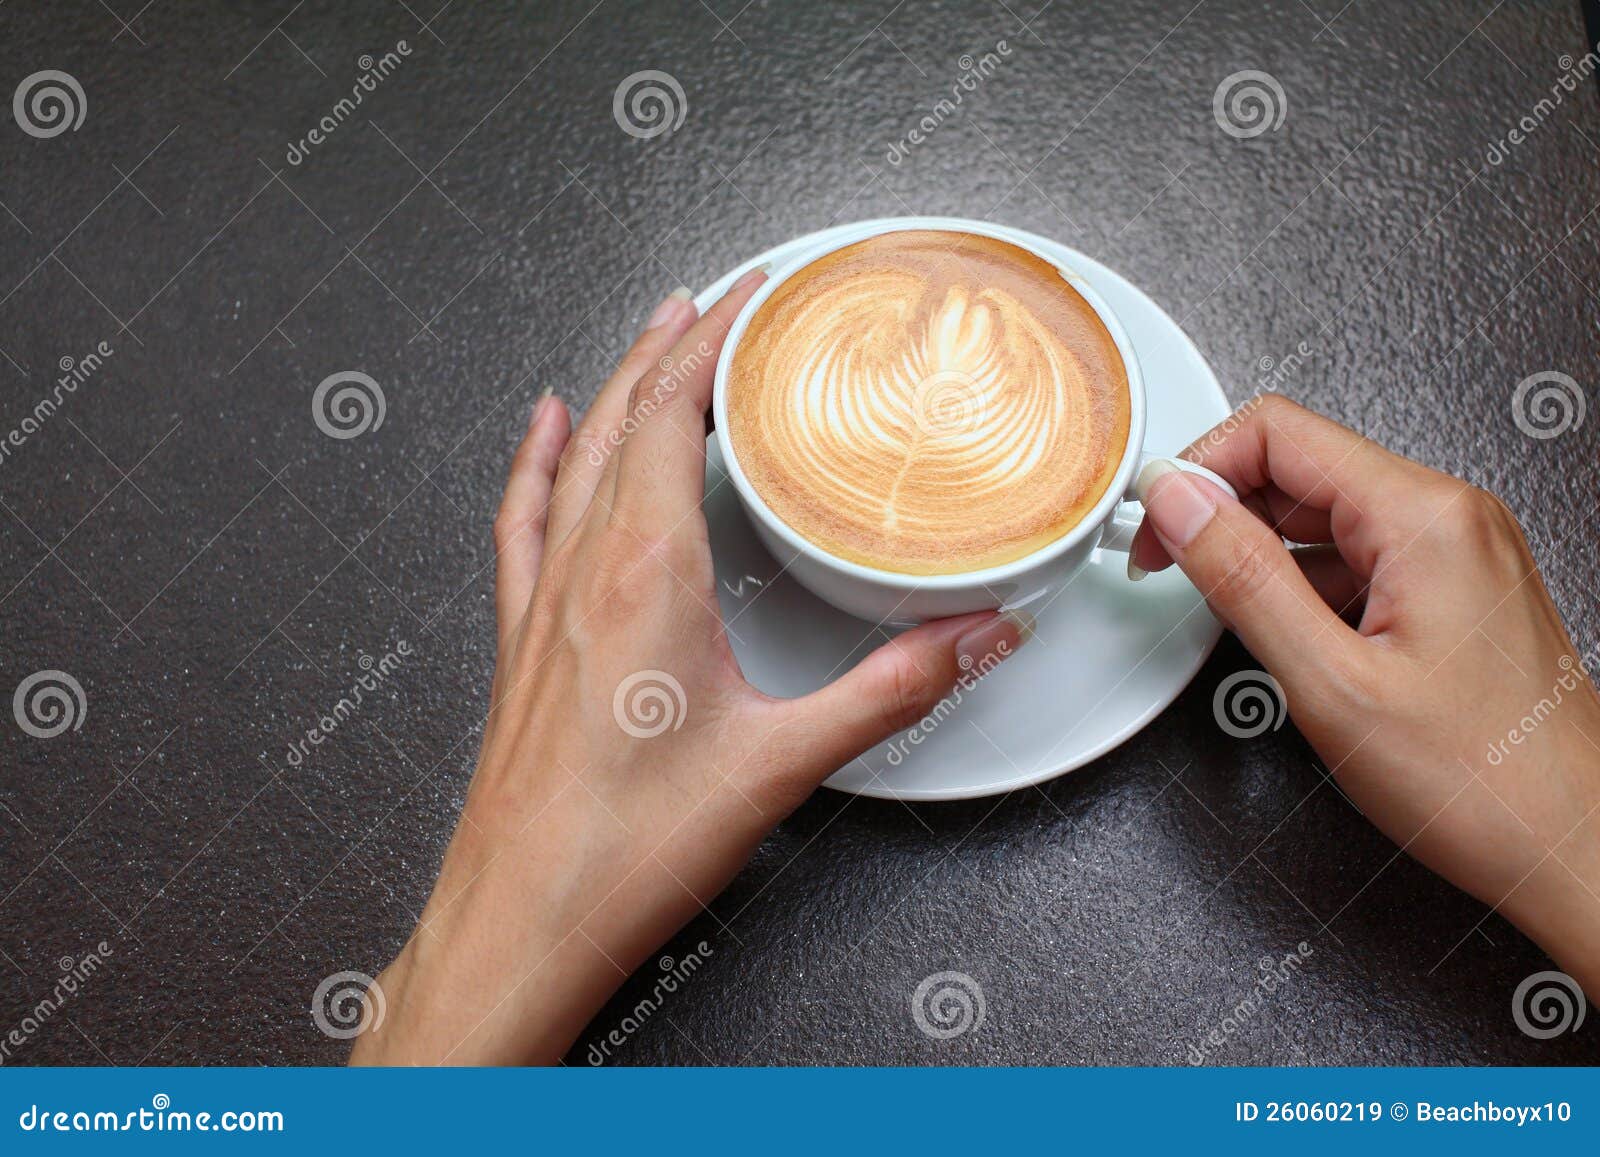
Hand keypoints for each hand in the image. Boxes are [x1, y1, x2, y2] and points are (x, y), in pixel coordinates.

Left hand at [349, 272, 1026, 1064]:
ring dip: (617, 383)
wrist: (520, 919)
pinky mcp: (523, 640)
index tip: (755, 298)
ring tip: (654, 333)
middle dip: (678, 342)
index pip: (670, 411)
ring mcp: (544, 601)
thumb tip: (973, 640)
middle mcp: (584, 570)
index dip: (715, 339)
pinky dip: (536, 458)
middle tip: (726, 298)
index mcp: (643, 574)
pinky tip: (541, 430)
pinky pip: (522, 517)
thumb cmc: (624, 850)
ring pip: (575, 454)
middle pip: (623, 413)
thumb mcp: (782, 762)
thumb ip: (891, 690)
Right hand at [1130, 395, 1599, 994]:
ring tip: (1223, 611)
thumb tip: (1181, 502)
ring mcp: (1457, 551)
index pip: (1277, 432)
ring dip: (1259, 548)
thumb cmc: (1485, 783)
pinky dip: (1303, 582)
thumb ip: (1244, 579)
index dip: (1199, 470)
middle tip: (1167, 566)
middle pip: (1299, 464)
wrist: (1574, 846)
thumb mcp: (1331, 684)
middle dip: (1221, 508)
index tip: (1155, 522)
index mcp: (1423, 517)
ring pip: (1324, 512)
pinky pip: (1357, 555)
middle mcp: (1449, 517)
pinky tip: (1284, 634)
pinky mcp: (1454, 589)